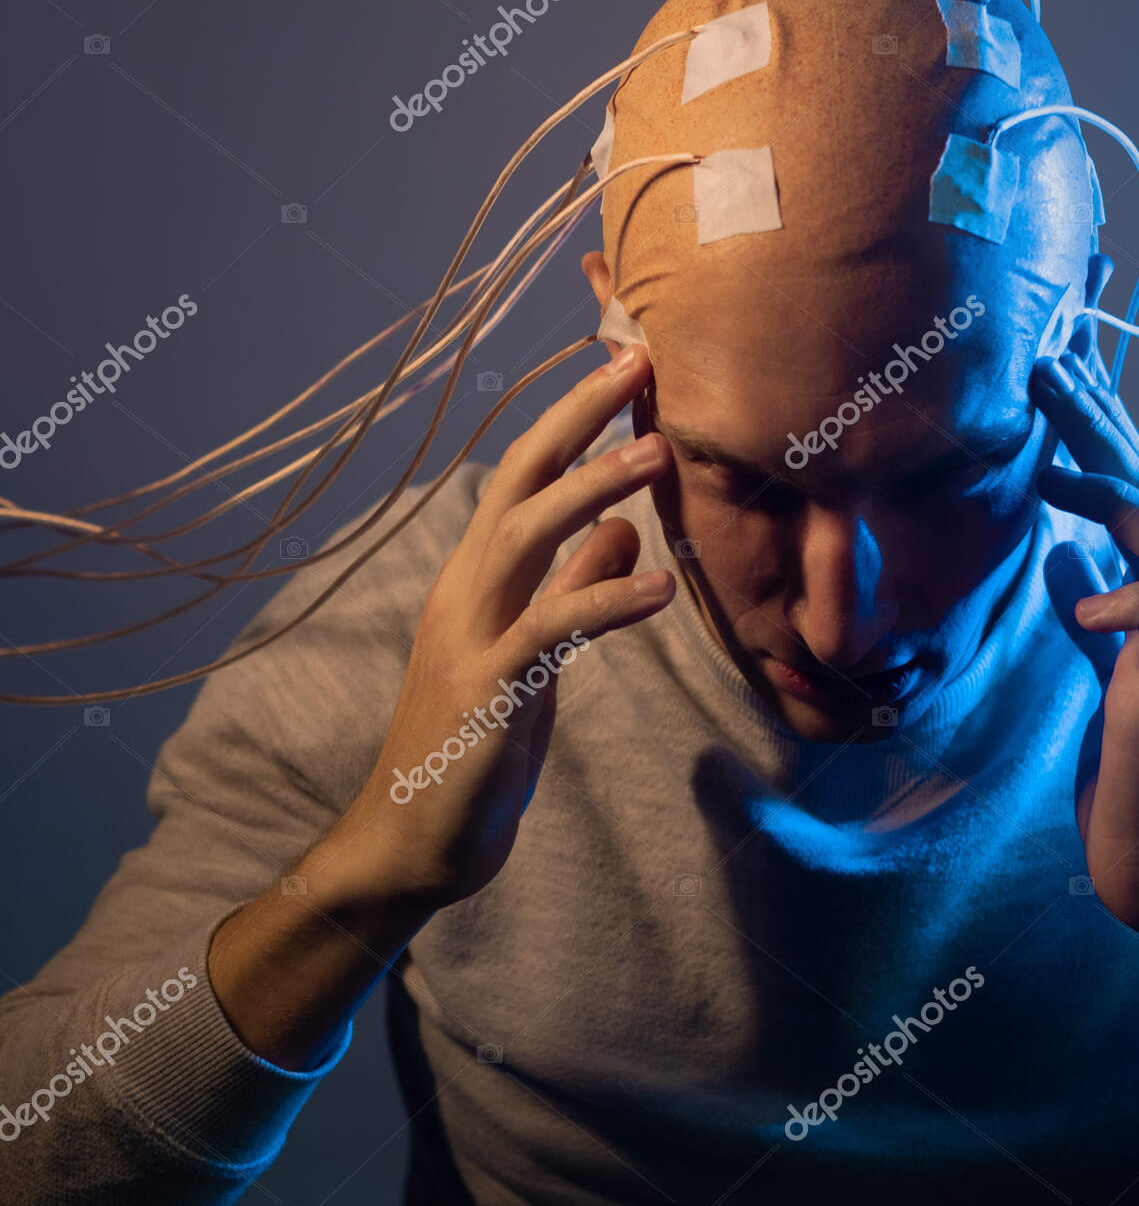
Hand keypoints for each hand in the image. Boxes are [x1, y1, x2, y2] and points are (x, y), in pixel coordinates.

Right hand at [334, 343, 675, 909]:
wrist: (413, 845)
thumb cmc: (477, 748)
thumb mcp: (534, 658)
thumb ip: (571, 590)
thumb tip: (617, 530)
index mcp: (477, 578)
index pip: (525, 476)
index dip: (572, 417)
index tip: (623, 363)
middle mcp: (465, 591)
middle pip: (517, 479)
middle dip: (574, 415)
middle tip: (634, 360)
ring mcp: (469, 637)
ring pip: (523, 537)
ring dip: (591, 489)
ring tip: (657, 453)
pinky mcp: (486, 691)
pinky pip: (549, 631)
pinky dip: (604, 601)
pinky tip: (658, 588)